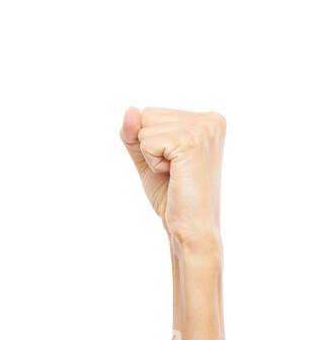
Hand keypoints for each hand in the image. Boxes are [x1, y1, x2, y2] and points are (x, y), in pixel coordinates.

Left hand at [120, 106, 225, 247]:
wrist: (192, 229)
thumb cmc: (174, 198)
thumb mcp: (150, 160)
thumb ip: (135, 134)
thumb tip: (129, 109)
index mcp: (207, 120)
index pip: (152, 114)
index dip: (151, 145)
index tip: (174, 167)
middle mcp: (210, 119)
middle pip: (147, 116)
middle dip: (150, 148)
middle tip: (174, 173)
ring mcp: (203, 128)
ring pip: (145, 128)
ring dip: (151, 157)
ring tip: (175, 174)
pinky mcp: (191, 141)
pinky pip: (147, 143)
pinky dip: (152, 163)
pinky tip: (174, 175)